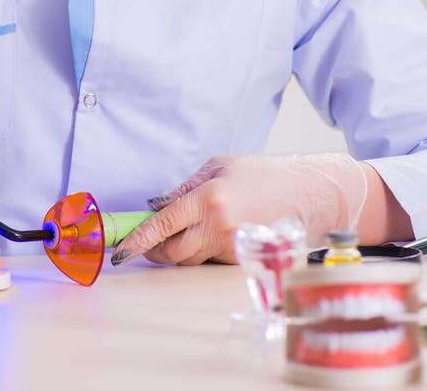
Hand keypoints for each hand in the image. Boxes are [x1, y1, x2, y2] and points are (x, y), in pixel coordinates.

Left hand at [110, 153, 367, 266]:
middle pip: (172, 252)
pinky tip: (212, 232)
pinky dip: (202, 250)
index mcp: (209, 200)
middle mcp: (218, 229)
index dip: (138, 240)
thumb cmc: (263, 174)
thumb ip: (186, 187)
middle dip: (155, 249)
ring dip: (178, 249)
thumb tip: (158, 206)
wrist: (307, 194)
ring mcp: (231, 248)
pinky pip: (210, 260)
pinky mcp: (242, 260)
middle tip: (147, 239)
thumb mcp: (219, 166)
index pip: (163, 226)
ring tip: (184, 230)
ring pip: (190, 259)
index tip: (120, 249)